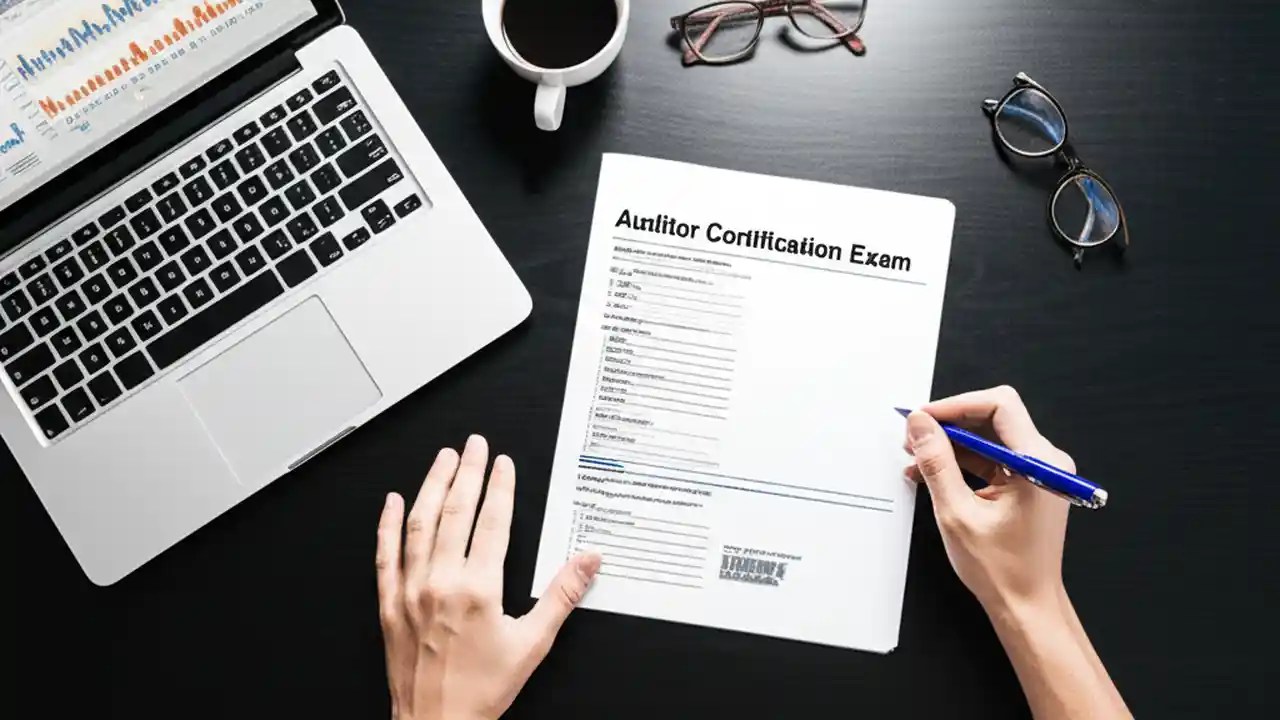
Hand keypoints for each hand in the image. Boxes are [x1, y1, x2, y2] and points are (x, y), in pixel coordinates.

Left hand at [375, 435, 601, 719]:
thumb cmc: (481, 691)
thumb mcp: (533, 645)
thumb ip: (562, 596)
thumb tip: (588, 561)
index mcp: (478, 590)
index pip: (492, 522)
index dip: (500, 487)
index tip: (504, 464)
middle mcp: (440, 583)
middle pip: (454, 513)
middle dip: (467, 473)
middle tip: (475, 445)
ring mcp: (410, 592)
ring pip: (418, 525)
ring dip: (431, 486)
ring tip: (442, 459)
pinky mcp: (389, 605)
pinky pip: (385, 555)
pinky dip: (387, 525)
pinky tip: (393, 502)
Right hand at [904, 386, 1074, 610]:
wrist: (1026, 605)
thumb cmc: (1002, 570)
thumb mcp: (957, 513)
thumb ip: (937, 463)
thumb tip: (920, 425)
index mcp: (1038, 463)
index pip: (1000, 405)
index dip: (956, 405)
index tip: (924, 417)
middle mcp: (1045, 461)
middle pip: (994, 417)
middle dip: (950, 423)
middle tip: (914, 435)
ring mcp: (1038, 472)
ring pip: (988, 438)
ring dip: (951, 445)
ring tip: (915, 457)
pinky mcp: (1027, 483)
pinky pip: (991, 459)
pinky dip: (962, 463)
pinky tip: (931, 474)